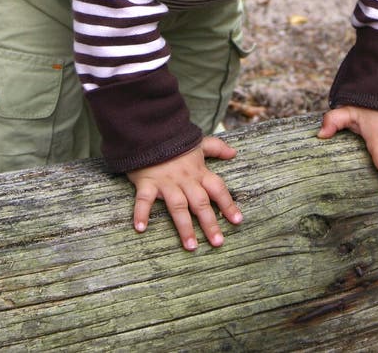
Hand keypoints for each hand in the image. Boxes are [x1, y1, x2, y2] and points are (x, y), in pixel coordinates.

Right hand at [127, 136, 242, 250]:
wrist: (149, 130)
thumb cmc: (174, 140)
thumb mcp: (198, 142)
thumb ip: (216, 148)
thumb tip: (234, 152)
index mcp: (198, 171)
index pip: (217, 189)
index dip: (228, 204)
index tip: (237, 221)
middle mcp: (185, 179)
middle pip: (200, 203)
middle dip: (210, 223)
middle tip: (218, 243)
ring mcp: (166, 182)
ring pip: (178, 206)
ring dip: (185, 227)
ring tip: (191, 246)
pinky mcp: (147, 183)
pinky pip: (144, 199)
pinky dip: (141, 213)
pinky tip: (140, 228)